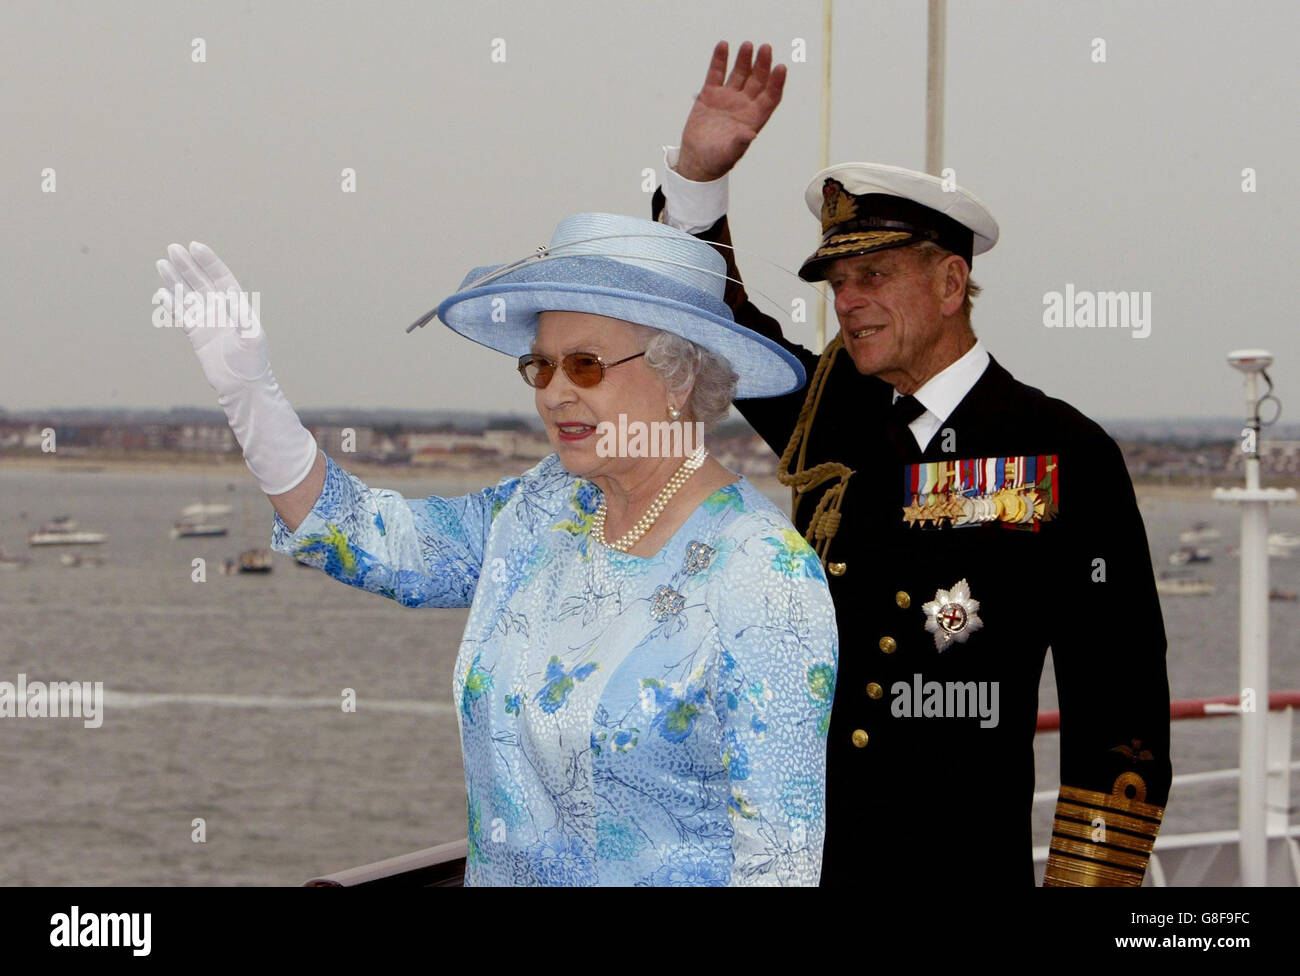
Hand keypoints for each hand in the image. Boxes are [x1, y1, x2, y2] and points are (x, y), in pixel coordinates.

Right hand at [154, 242, 268, 397]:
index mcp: (237, 305)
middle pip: (201, 282)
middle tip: (172, 248)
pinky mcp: (197, 334)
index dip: (208, 261)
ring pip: (188, 295)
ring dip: (175, 280)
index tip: (195, 246)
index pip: (220, 277)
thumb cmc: (253, 361)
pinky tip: (162, 293)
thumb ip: (240, 315)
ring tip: (161, 263)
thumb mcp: (251, 337)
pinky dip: (172, 304)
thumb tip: (228, 294)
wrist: (243, 386)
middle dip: (187, 265)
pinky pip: (182, 315)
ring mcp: (208, 321)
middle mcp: (221, 309)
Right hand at [675, 40, 786, 182]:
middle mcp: (743, 105)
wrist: (696, 160)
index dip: (776, 83)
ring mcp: (727, 98)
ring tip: (747, 45)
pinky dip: (719, 60)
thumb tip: (750, 135)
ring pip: (739, 73)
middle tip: (765, 48)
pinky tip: (723, 46)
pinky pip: (716, 73)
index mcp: (753, 118)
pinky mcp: (710, 95)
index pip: (770, 96)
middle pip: (757, 81)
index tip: (781, 68)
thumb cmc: (716, 160)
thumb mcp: (729, 154)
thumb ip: (740, 143)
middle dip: (762, 65)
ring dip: (744, 59)